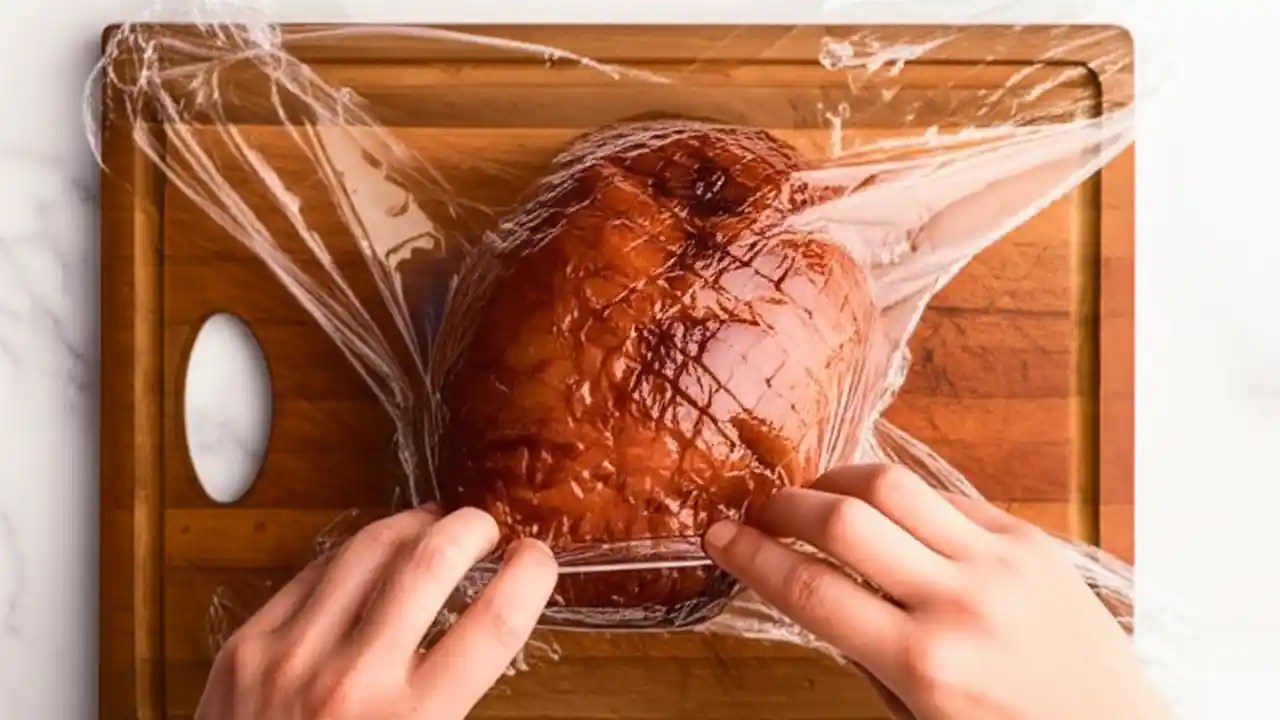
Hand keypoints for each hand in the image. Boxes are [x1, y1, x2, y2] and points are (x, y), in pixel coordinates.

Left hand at [195, 506, 556, 719]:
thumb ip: (450, 703)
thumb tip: (485, 632)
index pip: (496, 622)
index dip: (531, 575)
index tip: (537, 559)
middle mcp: (353, 682)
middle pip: (432, 560)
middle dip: (472, 528)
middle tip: (484, 530)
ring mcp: (292, 656)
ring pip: (369, 548)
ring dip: (414, 526)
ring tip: (431, 529)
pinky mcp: (246, 646)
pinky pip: (314, 572)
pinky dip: (355, 556)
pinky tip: (371, 560)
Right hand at [703, 465, 1170, 719]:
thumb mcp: (918, 716)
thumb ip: (868, 653)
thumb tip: (816, 588)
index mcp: (924, 664)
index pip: (810, 589)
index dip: (752, 556)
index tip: (718, 534)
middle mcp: (959, 603)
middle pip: (844, 519)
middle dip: (784, 506)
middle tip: (759, 511)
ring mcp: (1001, 562)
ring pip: (894, 486)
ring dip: (836, 481)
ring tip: (814, 497)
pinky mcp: (1031, 541)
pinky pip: (946, 497)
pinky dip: (901, 497)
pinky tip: (885, 510)